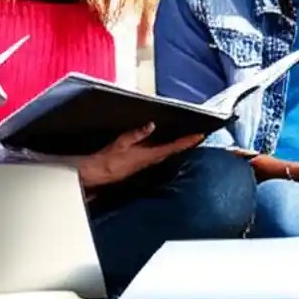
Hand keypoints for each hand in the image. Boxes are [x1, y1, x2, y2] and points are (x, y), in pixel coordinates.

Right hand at [76, 123, 203, 188]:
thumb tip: (151, 125)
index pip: (173, 147)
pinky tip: (166, 143)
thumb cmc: (109, 159)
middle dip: (186, 143)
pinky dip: (166, 148)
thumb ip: (137, 134)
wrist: (99, 173)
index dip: (187, 142)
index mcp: (148, 155)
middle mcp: (151, 160)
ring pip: (167, 153)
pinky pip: (158, 154)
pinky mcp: (141, 162)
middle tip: (198, 136)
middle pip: (173, 151)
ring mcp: (146, 162)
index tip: (199, 136)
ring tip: (187, 138)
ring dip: (177, 146)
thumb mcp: (121, 143)